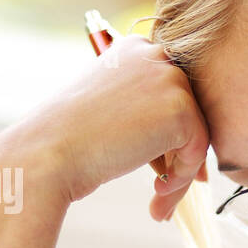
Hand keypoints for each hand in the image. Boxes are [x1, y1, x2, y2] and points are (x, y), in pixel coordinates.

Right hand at [28, 34, 210, 216]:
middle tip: (163, 188)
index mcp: (135, 48)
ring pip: (196, 134)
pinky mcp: (181, 107)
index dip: (170, 134)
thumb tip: (188, 136)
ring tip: (158, 200)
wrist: (50, 152)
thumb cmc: (71, 138)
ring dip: (181, 173)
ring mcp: (170, 78)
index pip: (172, 92)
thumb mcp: (111, 107)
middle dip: (179, 155)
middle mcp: (156, 54)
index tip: (164, 166)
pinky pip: (197, 151)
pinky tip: (156, 193)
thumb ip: (146, 109)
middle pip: (189, 112)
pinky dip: (182, 178)